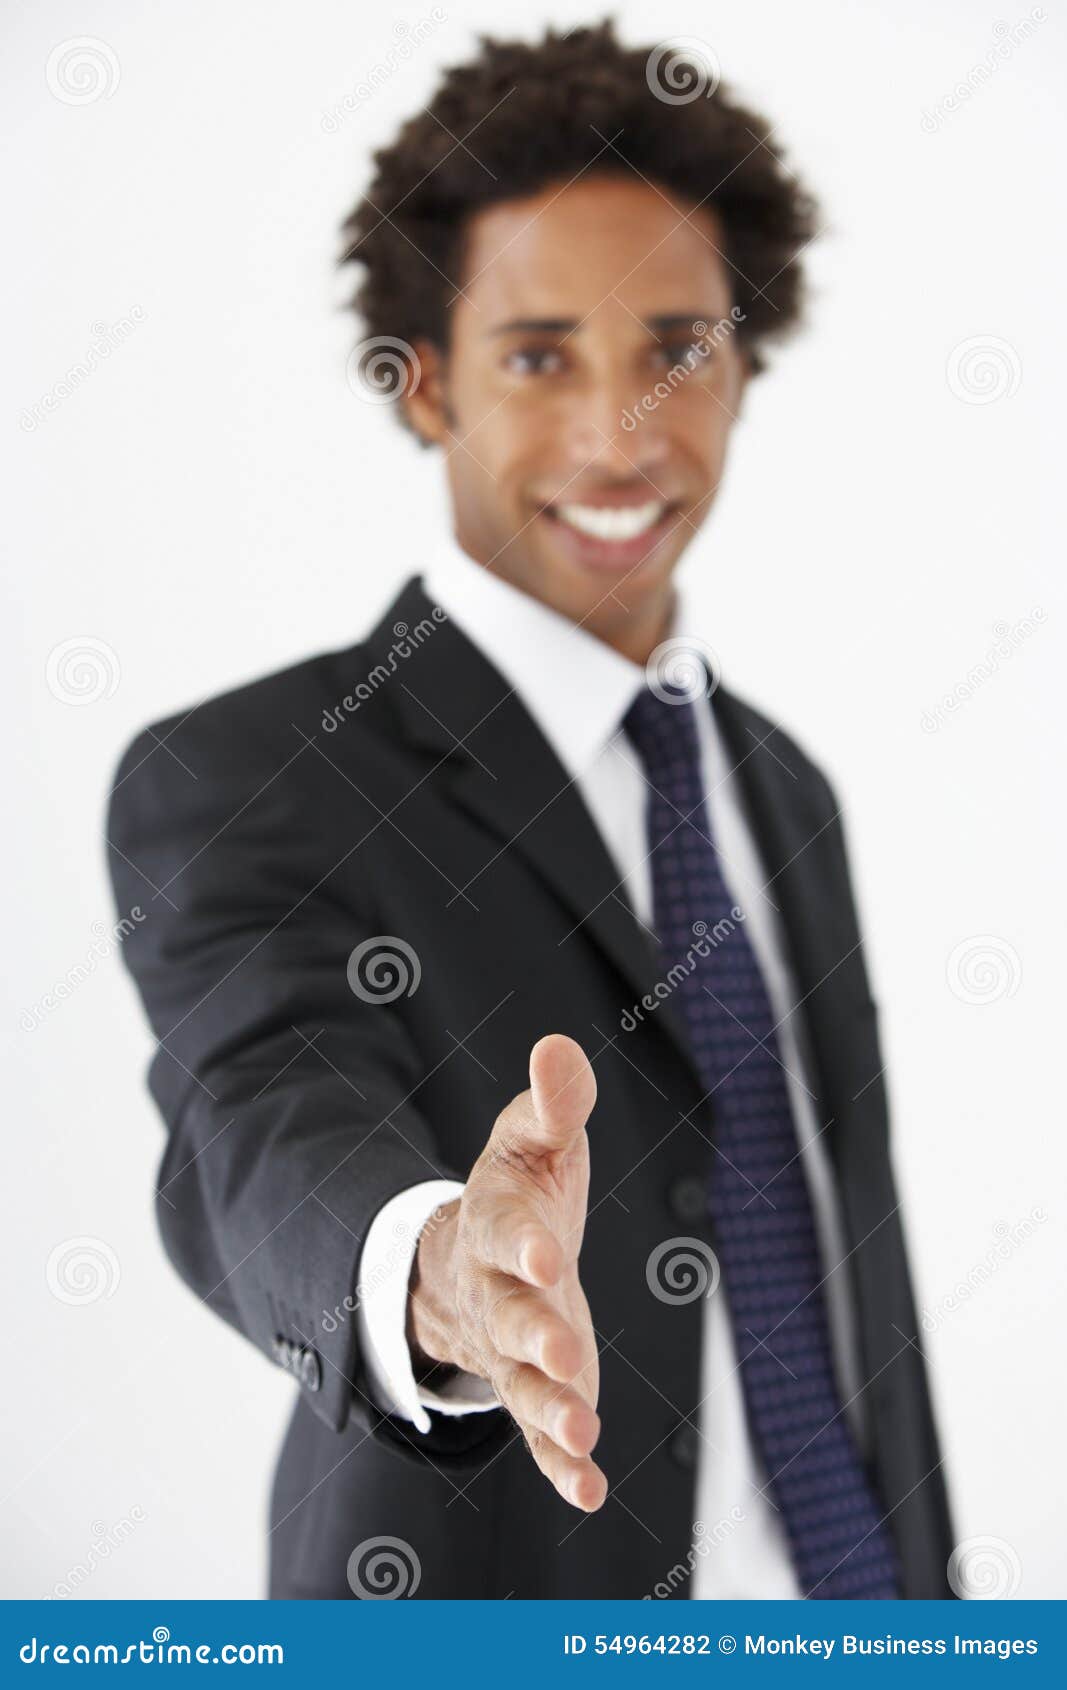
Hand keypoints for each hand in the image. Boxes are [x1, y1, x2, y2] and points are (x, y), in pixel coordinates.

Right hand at [408, 1033, 605, 1511]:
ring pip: (525, 1385)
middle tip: (564, 1356)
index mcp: (499, 1225)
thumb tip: (558, 1045)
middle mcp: (500, 1293)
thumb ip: (553, 1103)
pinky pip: (542, 1436)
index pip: (507, 1234)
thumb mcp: (532, 1140)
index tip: (549, 1255)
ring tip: (582, 1431)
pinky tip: (589, 1491)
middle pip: (513, 1317)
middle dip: (535, 1336)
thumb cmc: (518, 1191)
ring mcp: (515, 1349)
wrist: (474, 1259)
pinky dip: (561, 1465)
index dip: (524, 1245)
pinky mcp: (537, 1390)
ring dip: (551, 1411)